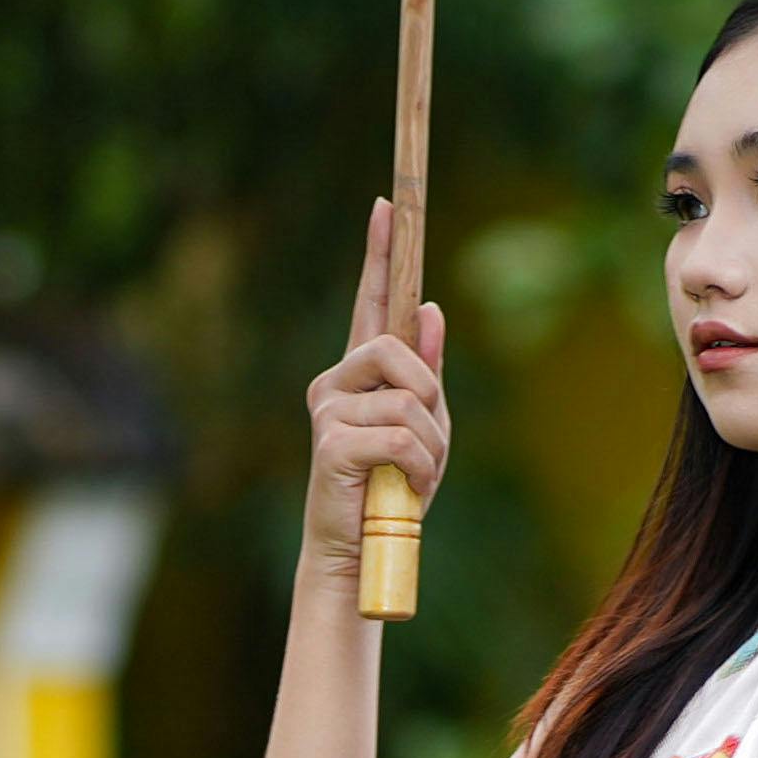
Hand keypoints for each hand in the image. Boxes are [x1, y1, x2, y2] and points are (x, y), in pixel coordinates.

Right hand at [304, 199, 447, 581]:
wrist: (359, 552)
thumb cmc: (392, 493)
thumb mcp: (425, 430)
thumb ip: (427, 375)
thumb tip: (429, 310)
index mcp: (359, 375)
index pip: (371, 302)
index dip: (378, 254)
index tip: (386, 205)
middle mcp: (335, 383)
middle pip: (399, 354)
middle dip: (429, 400)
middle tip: (422, 447)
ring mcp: (328, 411)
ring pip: (408, 401)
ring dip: (429, 447)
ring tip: (411, 478)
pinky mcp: (330, 443)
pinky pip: (401, 436)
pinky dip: (419, 467)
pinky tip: (403, 488)